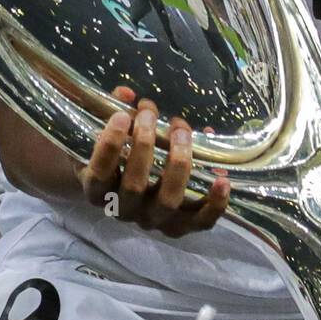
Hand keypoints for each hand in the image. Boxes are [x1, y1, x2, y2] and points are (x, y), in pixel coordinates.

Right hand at [76, 89, 229, 238]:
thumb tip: (126, 94)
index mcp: (98, 191)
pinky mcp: (180, 225)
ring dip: (178, 163)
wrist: (127, 192)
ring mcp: (153, 220)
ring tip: (181, 129)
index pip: (99, 175)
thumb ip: (113, 114)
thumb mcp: (105, 135)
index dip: (109, 147)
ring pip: (168, 202)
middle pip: (134, 187)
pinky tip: (222, 179)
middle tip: (150, 112)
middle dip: (144, 145)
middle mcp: (123, 210)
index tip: (121, 115)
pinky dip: (214, 204)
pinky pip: (200, 222)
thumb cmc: (114, 156)